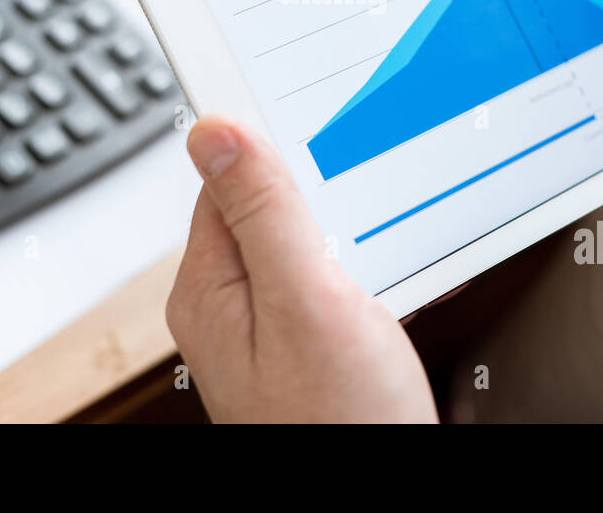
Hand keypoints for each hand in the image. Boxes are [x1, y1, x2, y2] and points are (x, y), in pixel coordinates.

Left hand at [166, 114, 437, 422]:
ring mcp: (269, 332)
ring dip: (350, 234)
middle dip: (323, 195)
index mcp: (211, 288)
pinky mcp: (308, 350)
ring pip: (306, 245)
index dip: (276, 148)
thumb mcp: (305, 300)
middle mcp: (230, 307)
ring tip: (387, 243)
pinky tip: (391, 282)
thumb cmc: (340, 425)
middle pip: (268, 209)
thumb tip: (212, 129)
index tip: (324, 128)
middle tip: (371, 194)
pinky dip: (363, 272)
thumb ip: (263, 211)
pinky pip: (328, 283)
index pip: (226, 179)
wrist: (382, 504)